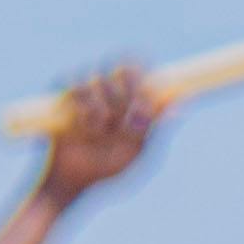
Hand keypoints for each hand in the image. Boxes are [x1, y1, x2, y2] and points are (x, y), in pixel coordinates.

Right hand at [34, 64, 162, 207]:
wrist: (76, 177)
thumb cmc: (110, 164)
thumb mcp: (138, 149)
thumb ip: (155, 126)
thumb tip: (181, 106)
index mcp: (131, 94)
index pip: (139, 65)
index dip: (142, 79)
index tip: (142, 104)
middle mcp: (109, 85)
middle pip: (122, 67)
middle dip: (125, 95)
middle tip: (123, 120)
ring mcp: (85, 87)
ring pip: (98, 79)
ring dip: (102, 109)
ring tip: (100, 132)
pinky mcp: (62, 93)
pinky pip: (74, 86)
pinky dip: (82, 107)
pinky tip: (85, 126)